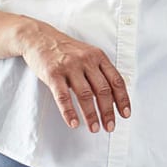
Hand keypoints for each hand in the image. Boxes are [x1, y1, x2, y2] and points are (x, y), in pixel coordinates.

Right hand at [17, 18, 129, 132]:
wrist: (40, 38)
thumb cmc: (67, 50)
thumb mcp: (88, 55)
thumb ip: (99, 72)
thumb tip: (112, 97)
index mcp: (99, 57)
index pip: (116, 80)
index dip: (123, 99)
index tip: (125, 114)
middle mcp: (87, 61)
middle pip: (103, 90)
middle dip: (108, 111)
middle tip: (110, 127)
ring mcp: (70, 67)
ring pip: (85, 95)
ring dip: (91, 114)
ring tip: (94, 128)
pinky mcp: (53, 73)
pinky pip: (63, 96)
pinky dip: (69, 112)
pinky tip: (74, 123)